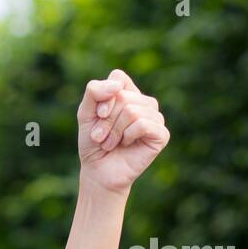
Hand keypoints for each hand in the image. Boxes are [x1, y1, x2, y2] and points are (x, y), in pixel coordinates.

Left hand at [77, 69, 169, 194]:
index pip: (118, 77)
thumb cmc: (93, 143)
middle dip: (105, 120)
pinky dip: (127, 136)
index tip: (98, 115)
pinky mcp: (161, 134)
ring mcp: (155, 118)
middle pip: (122, 96)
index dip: (104, 96)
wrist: (98, 171)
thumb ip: (94, 92)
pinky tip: (126, 144)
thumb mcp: (85, 114)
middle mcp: (145, 103)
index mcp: (129, 93)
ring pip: (131, 111)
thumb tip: (116, 86)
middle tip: (100, 137)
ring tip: (110, 143)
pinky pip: (143, 124)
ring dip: (114, 131)